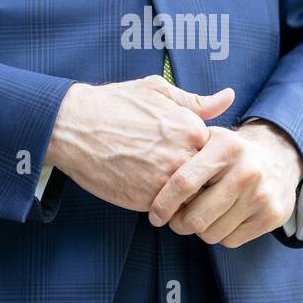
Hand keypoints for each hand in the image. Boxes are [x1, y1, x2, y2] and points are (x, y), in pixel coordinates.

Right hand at [46, 76, 233, 210]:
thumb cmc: (114, 104)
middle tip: (182, 179)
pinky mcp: (146, 201)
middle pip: (210, 181)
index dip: (207, 160)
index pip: (219, 156)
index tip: (193, 159)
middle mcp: (184, 156)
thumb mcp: (157, 90)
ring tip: (165, 187)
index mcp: (192, 129)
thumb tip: (229, 97)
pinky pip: (167, 211)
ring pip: (191, 200)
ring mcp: (166, 181)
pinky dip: (162, 207)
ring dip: (183, 199)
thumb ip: (196, 101)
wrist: (73, 126)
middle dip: (201, 183)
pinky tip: (146, 191)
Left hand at [148, 121, 302, 248]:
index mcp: (226, 147)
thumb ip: (181, 146)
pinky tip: (223, 218)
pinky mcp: (272, 216)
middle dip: (179, 224)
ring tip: (201, 215)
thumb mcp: (209, 137)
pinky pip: (231, 240)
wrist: (280, 155)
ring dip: (201, 230)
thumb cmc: (230, 151)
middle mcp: (247, 170)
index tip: (154, 216)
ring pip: (212, 233)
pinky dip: (221, 234)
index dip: (163, 204)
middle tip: (176, 220)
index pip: (184, 183)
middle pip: (196, 217)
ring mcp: (262, 195)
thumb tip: (148, 168)